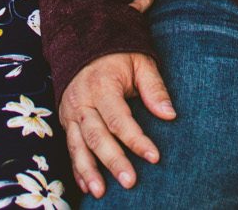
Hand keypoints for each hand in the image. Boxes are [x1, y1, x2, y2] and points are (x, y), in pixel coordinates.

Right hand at [60, 51, 176, 197]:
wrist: (85, 44)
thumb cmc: (120, 56)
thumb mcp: (141, 63)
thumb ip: (154, 88)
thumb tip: (170, 115)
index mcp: (102, 85)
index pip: (119, 118)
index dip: (136, 139)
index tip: (154, 157)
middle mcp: (82, 101)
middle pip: (96, 135)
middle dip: (112, 161)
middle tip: (129, 182)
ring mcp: (71, 112)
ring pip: (78, 145)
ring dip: (89, 171)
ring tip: (100, 193)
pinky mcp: (66, 121)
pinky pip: (70, 148)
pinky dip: (77, 169)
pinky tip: (86, 187)